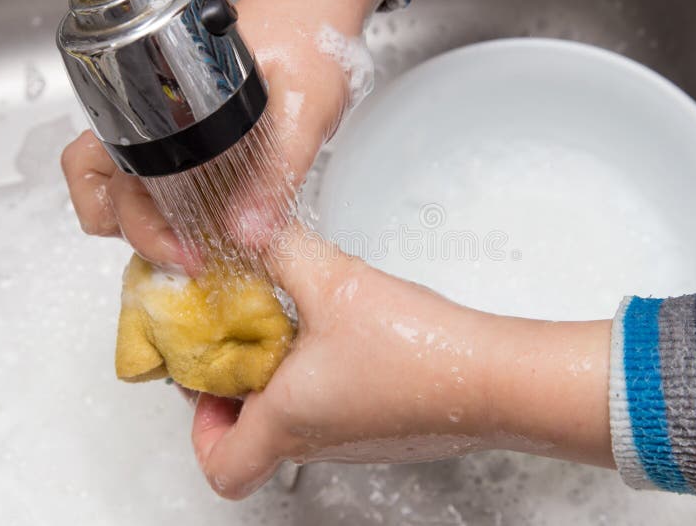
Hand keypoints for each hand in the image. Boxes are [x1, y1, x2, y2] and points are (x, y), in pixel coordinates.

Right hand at [60, 0, 389, 267]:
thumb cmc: (305, 40)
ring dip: (146, 229)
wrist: (317, 14)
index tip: (187, 254)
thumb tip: (246, 234)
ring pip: (123, 192)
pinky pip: (167, 191)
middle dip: (137, 235)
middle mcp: (154, 120)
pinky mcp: (199, 148)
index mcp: (158, 102)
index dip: (139, 225)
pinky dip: (176, 221)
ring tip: (192, 251)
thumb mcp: (301, 109)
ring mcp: (173, 136)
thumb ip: (276, 172)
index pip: (110, 173)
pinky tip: (210, 234)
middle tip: (192, 259)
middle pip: (103, 190)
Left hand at [191, 226, 614, 499]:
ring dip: (284, 377)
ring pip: (297, 419)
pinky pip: (336, 408)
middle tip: (248, 340)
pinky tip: (343, 333)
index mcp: (290, 420)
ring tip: (296, 325)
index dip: (203, 428)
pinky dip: (324, 375)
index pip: (222, 466)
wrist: (493, 376)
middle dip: (241, 387)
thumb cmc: (418, 350)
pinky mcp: (386, 426)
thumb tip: (248, 229)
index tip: (210, 383)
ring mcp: (357, 438)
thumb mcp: (333, 282)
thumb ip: (282, 250)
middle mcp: (320, 439)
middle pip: (254, 438)